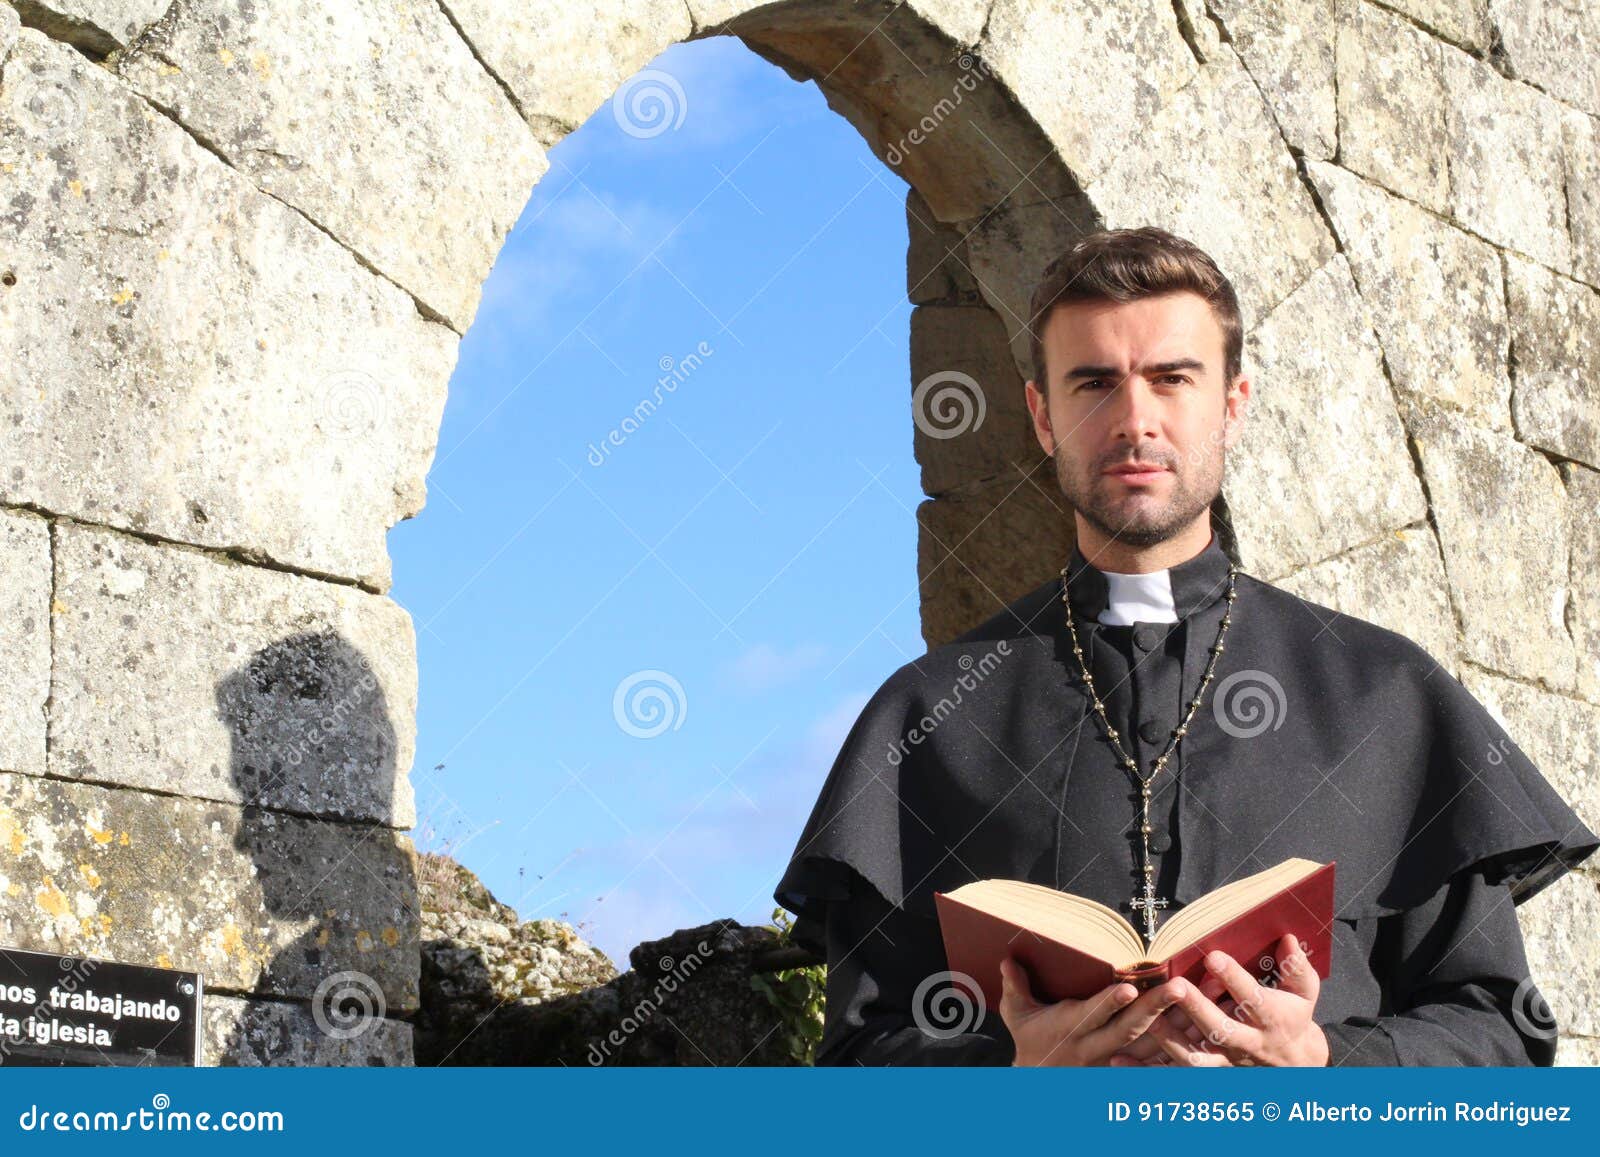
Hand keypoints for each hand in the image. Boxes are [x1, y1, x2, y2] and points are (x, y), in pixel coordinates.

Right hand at [999, 955, 1193, 1065]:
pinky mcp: (1127, 1072)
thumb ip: (1016, 987)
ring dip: (1176, 1026)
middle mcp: (1094, 1048)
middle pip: (1128, 1030)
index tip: (1130, 988)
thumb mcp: (1016, 1014)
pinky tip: (1200, 1031)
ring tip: (1199, 1003)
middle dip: (1155, 1008)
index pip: (1092, 1015)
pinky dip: (1178, 1047)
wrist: (1039, 1081)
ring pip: (1149, 1046)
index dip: (1110, 1003)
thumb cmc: (1030, 1039)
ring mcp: (1113, 1063)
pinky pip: (1157, 1062)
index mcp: (1069, 1028)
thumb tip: (1008, 960)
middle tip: (1179, 988)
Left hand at [1113, 934, 1328, 1066]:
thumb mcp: (1304, 993)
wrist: (1295, 1065)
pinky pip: (1173, 1074)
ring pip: (1196, 1057)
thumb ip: (1295, 967)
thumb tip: (1286, 938)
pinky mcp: (1206, 1072)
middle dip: (1197, 1008)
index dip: (1233, 978)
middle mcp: (1245, 1042)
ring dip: (1170, 1040)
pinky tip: (1117, 1059)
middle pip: (1220, 1028)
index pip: (1251, 997)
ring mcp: (1224, 1060)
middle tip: (1176, 987)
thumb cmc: (1292, 1017)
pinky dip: (1146, 1070)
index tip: (1213, 957)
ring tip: (1149, 1020)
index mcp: (1269, 1018)